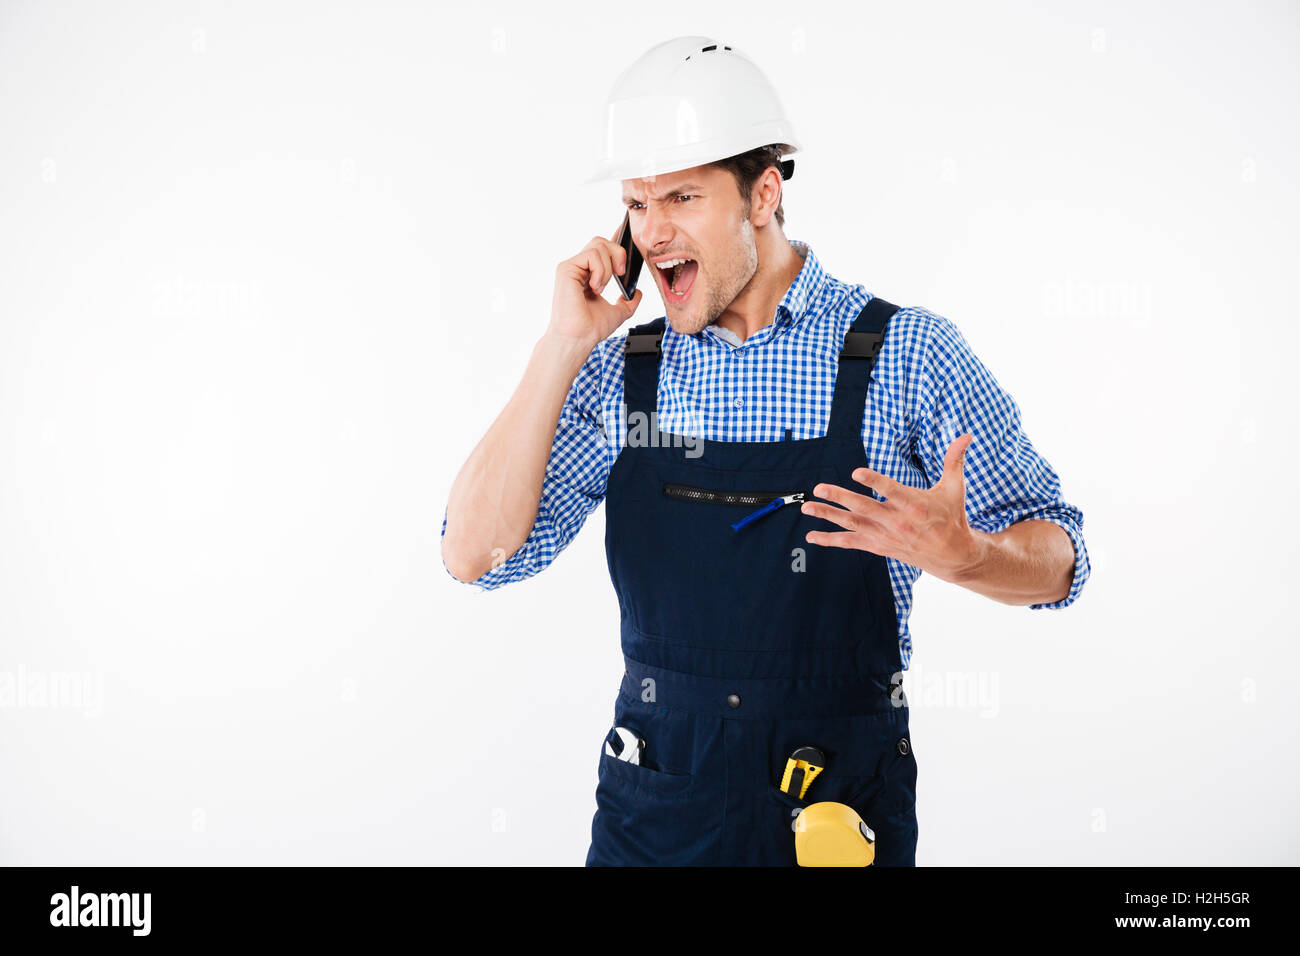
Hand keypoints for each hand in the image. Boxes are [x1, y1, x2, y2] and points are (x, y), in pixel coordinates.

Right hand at [548, 232, 643, 348]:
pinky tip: (595, 287)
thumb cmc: (591, 329)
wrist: (579, 339)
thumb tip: (637, 293)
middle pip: (601, 241)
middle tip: (620, 274)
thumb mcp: (617, 313)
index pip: (602, 249)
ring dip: (608, 267)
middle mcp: (578, 269)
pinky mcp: (566, 269)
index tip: (629, 238)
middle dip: (617, 253)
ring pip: (598, 246)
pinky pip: (591, 255)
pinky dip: (600, 270)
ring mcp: (571, 267)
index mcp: (588, 275)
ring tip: (602, 287)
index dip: (616, 240)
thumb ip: (628, 302)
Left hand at [800, 434, 980, 582]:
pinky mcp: (879, 546)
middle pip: (864, 508)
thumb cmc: (952, 517)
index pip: (892, 491)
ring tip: (807, 507)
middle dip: (840, 497)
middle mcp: (898, 522)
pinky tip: (812, 536)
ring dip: (828, 516)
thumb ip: (954, 460)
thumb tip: (966, 436)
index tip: (857, 472)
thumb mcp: (955, 488)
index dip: (875, 481)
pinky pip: (851, 543)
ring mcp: (886, 536)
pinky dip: (831, 540)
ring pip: (852, 525)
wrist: (952, 556)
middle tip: (819, 487)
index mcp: (916, 505)